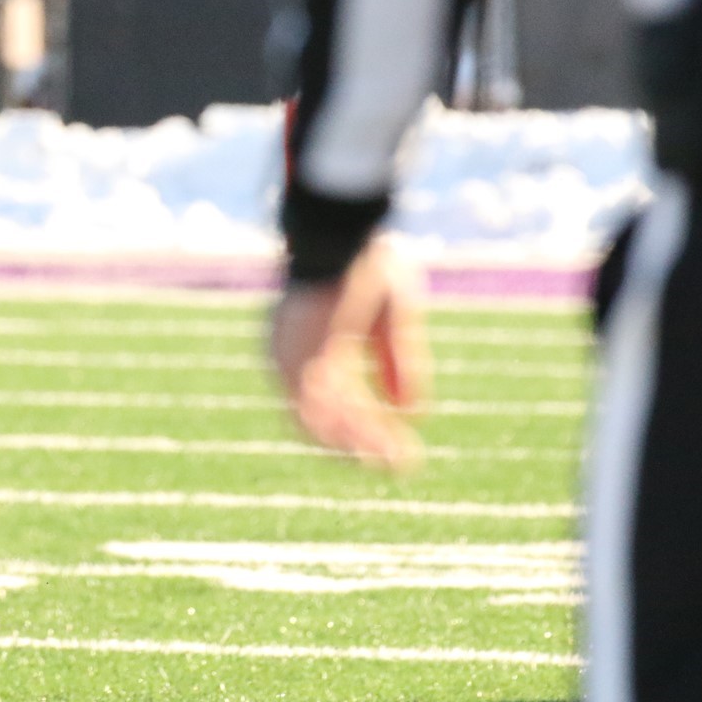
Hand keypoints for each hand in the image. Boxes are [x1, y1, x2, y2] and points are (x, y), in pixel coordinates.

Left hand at [267, 236, 430, 472]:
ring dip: (354, 441)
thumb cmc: (363, 261)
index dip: (365, 420)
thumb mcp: (394, 314)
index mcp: (311, 337)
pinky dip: (343, 431)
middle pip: (322, 410)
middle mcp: (293, 352)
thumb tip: (412, 413)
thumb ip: (399, 360)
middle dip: (360, 438)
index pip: (334, 392)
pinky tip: (368, 448)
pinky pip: (315, 410)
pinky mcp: (293, 361)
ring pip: (318, 416)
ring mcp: (289, 358)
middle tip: (392, 464)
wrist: (338, 238)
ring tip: (387, 462)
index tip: (394, 445)